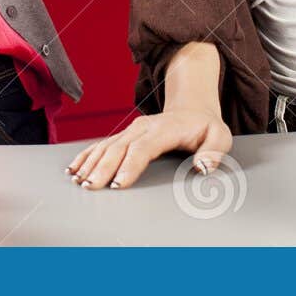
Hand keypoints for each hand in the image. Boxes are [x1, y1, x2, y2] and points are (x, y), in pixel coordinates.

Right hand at [65, 107, 231, 189]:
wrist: (193, 108)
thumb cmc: (206, 127)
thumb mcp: (220, 137)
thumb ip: (214, 152)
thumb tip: (202, 167)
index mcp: (165, 128)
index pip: (144, 148)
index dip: (130, 165)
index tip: (118, 183)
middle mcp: (144, 127)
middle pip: (119, 148)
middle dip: (103, 168)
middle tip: (91, 186)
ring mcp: (132, 130)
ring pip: (107, 146)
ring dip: (91, 162)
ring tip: (78, 180)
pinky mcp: (125, 134)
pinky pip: (102, 144)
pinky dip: (87, 155)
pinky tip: (75, 168)